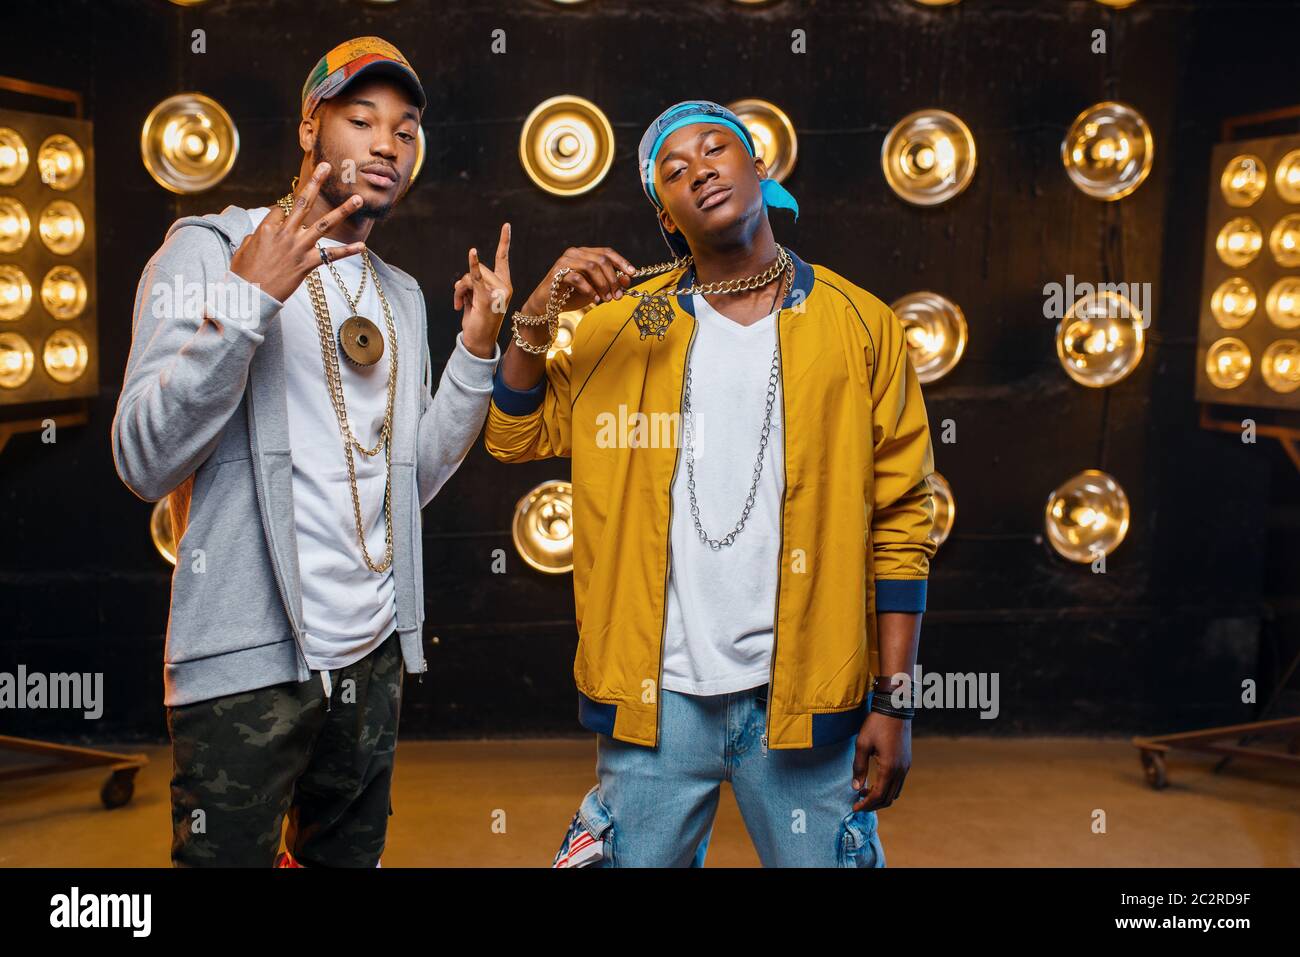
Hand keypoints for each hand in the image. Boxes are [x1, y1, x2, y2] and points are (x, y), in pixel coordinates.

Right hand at [229, 161, 365, 303]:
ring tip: (357, 199)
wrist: (248, 296)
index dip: (284, 213)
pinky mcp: (307, 265)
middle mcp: (284, 234)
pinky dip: (347, 251)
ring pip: (324, 224)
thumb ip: (254, 237)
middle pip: (302, 202)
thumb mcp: (242, 250)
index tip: (284, 219)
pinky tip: (362, 246)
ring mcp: (297, 248)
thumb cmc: (242, 274)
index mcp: (266, 228)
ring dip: (343, 211)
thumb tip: (259, 235)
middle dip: (315, 183)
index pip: (281, 209)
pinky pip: (330, 256)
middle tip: (326, 166)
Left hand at [452, 223, 511, 358]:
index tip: (506, 225)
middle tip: (459, 301)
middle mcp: (504, 286)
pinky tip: (473, 252)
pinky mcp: (487, 297)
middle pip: (479, 268)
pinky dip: (473, 264)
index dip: (504, 241)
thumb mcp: (475, 299)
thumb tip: (461, 279)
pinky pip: (476, 277)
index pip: (503, 258)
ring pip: (471, 276)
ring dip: (459, 289)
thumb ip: (471, 284)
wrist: (479, 343)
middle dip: (463, 283)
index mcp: (504, 285)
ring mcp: (498, 292)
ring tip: (459, 305)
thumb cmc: (477, 323)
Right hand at [519, 247, 637, 316]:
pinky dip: (590, 290)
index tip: (633, 273)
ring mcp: (565, 261)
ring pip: (591, 266)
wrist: (547, 306)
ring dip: (603, 284)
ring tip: (607, 299)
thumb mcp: (596, 290)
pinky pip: (578, 278)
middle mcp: (575, 253)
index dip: (621, 262)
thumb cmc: (571, 295)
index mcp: (585, 253)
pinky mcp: (557, 273)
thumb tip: (628, 279)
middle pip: (601, 260)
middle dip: (613, 278)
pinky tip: (595, 300)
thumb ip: (610, 283)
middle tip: (618, 295)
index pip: (607, 252)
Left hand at [851, 711, 910, 811]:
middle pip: (888, 798)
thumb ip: (858, 767)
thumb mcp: (862, 744)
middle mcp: (901, 771)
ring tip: (864, 791)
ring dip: (880, 796)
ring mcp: (906, 767)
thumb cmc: (876, 724)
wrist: (895, 709)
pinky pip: (898, 783)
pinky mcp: (907, 762)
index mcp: (889, 768)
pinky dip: (887, 788)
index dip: (865, 805)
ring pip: (895, 792)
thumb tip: (855, 787)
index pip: (878, 796)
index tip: (854, 807)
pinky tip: (875, 781)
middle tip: (858, 803)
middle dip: (873, 804)